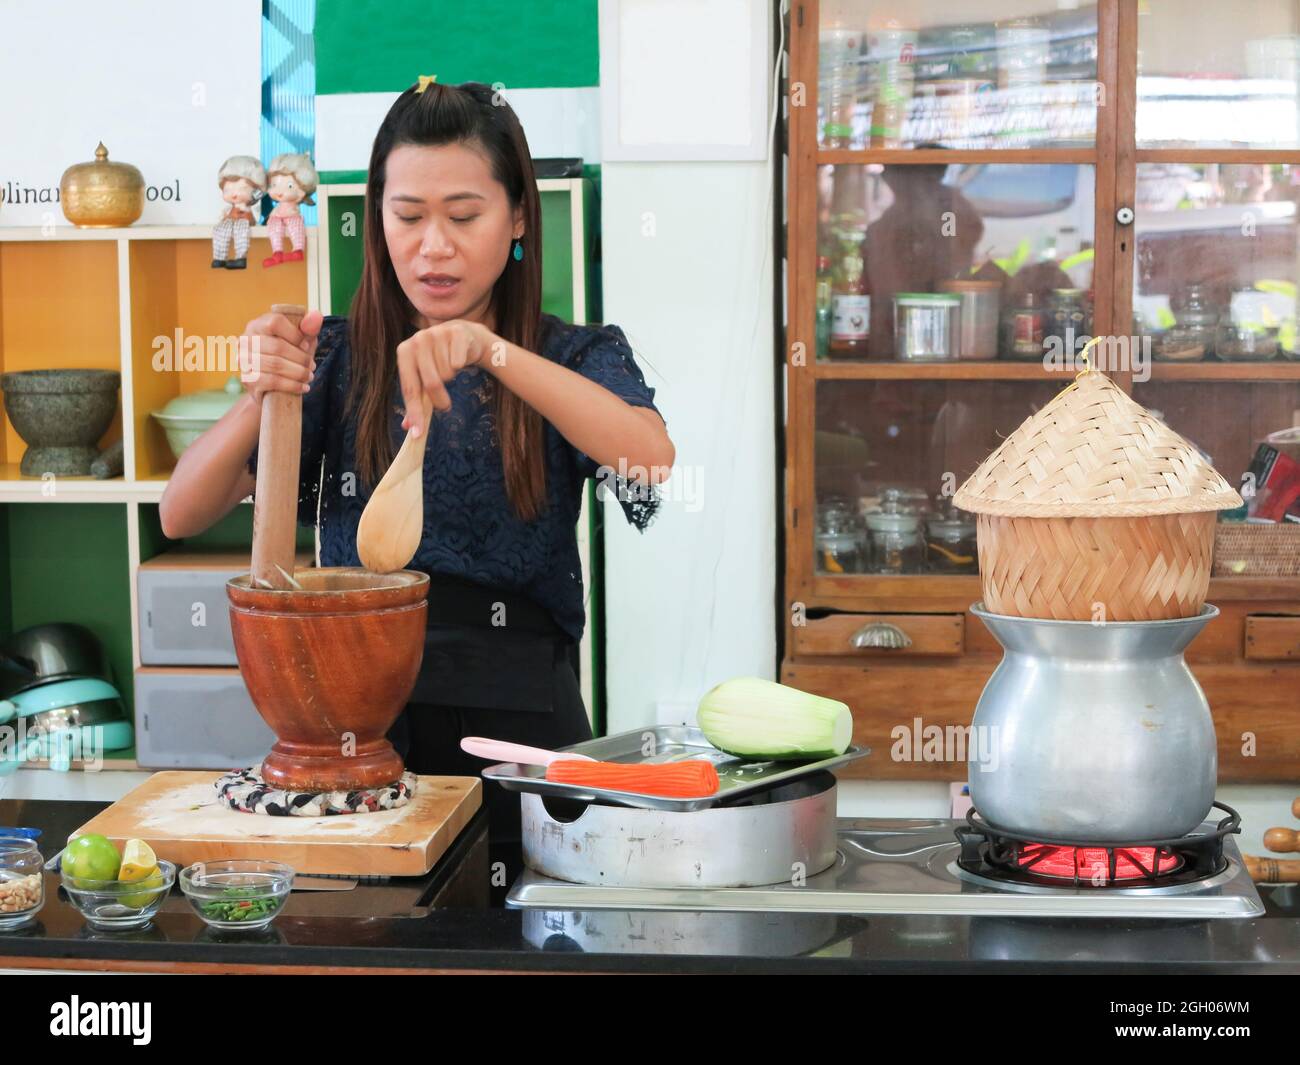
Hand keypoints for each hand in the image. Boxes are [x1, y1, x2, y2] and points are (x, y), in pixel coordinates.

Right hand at [239, 308, 322, 403]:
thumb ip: (308, 327)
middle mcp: (245, 340)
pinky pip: (272, 381)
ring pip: (276, 365)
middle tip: (312, 366)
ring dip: (298, 372)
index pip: (275, 322)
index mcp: (257, 325)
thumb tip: (316, 315)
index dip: (295, 335)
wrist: (270, 386)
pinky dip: (292, 385)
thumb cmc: (286, 357)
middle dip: (301, 358)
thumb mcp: (299, 341)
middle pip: (277, 346)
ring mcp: (244, 360)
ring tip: (309, 376)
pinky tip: (303, 387)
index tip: (307, 346)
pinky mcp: (248, 380)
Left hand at [396, 319, 493, 436]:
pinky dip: (461, 365)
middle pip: (432, 383)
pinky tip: (459, 357)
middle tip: (445, 405)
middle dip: (440, 400)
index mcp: (405, 350)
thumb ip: (415, 400)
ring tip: (450, 368)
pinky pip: (459, 362)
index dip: (415, 412)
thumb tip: (409, 427)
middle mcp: (418, 339)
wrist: (462, 335)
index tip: (419, 433)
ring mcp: (437, 333)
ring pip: (448, 374)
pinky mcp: (456, 332)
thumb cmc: (438, 360)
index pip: (410, 388)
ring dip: (451, 378)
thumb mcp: (423, 377)